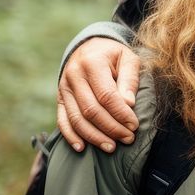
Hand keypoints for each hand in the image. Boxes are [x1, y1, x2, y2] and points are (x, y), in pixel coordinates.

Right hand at [57, 38, 140, 152]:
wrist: (90, 47)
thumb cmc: (114, 55)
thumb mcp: (128, 58)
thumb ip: (129, 79)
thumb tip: (128, 104)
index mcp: (92, 63)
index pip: (106, 96)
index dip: (121, 114)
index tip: (134, 125)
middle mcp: (73, 76)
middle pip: (91, 110)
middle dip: (111, 128)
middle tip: (128, 139)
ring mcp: (63, 88)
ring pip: (76, 119)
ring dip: (94, 136)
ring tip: (111, 147)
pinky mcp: (60, 98)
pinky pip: (62, 120)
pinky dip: (71, 136)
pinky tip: (82, 148)